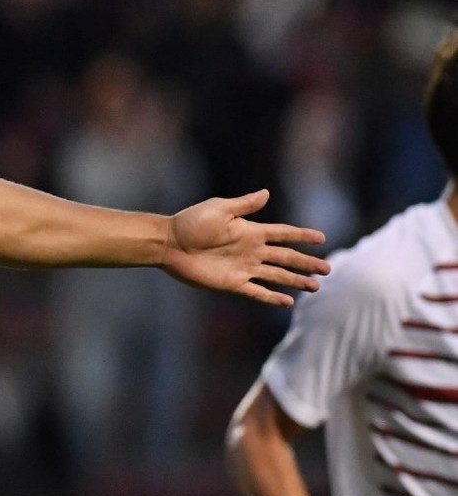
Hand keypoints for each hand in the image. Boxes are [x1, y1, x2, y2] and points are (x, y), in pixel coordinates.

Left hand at [161, 190, 328, 306]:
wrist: (169, 243)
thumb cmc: (191, 223)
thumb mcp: (219, 209)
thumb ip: (245, 205)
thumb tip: (267, 193)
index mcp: (251, 231)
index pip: (283, 234)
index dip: (302, 236)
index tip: (322, 238)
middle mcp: (251, 250)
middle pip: (286, 257)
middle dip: (307, 263)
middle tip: (328, 269)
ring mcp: (243, 268)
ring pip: (277, 275)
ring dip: (296, 281)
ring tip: (315, 287)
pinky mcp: (232, 283)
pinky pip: (257, 291)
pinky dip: (272, 297)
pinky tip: (288, 302)